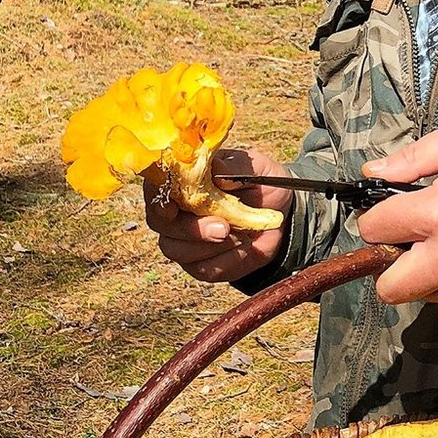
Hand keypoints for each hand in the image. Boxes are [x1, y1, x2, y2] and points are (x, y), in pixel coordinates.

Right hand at [146, 148, 290, 283]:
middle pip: (160, 224)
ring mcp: (185, 239)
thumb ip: (236, 168)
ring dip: (209, 247)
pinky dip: (226, 260)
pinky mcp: (200, 263)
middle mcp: (177, 210)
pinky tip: (245, 247)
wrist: (283, 215)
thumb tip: (216, 173)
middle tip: (224, 227)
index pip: (154, 187)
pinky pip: (201, 269)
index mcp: (184, 179)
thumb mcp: (257, 168)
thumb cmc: (263, 183)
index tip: (172, 208)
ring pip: (176, 250)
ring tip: (242, 235)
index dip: (157, 198)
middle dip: (191, 228)